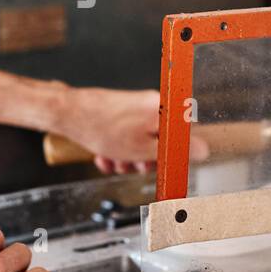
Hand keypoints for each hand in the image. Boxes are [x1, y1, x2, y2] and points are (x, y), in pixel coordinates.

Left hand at [55, 86, 209, 174]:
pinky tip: (104, 157)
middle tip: (135, 167)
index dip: (176, 154)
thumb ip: (173, 151)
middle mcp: (151, 105)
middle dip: (146, 159)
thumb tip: (203, 150)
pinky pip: (125, 136)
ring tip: (114, 162)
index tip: (166, 166)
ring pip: (139, 141)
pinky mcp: (119, 113)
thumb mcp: (142, 149)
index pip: (185, 133)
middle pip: (160, 140)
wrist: (67, 113)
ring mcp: (134, 108)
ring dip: (127, 158)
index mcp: (162, 109)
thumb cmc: (101, 127)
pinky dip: (116, 149)